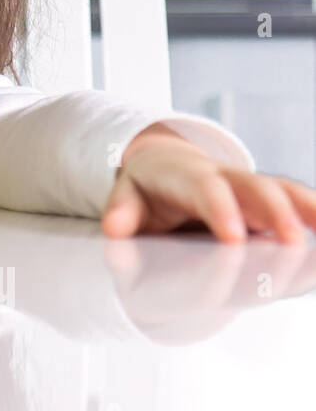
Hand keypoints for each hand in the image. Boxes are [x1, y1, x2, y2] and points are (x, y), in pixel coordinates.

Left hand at [101, 123, 315, 243]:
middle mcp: (226, 177)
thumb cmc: (146, 189)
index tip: (234, 238)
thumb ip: (121, 212)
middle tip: (290, 242)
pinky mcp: (268, 201)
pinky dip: (314, 214)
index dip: (221, 211)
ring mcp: (250, 187)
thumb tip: (114, 229)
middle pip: (254, 187)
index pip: (206, 189)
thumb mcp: (126, 196)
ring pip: (283, 193)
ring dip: (304, 213)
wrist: (166, 168)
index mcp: (187, 176)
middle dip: (274, 213)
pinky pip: (296, 203)